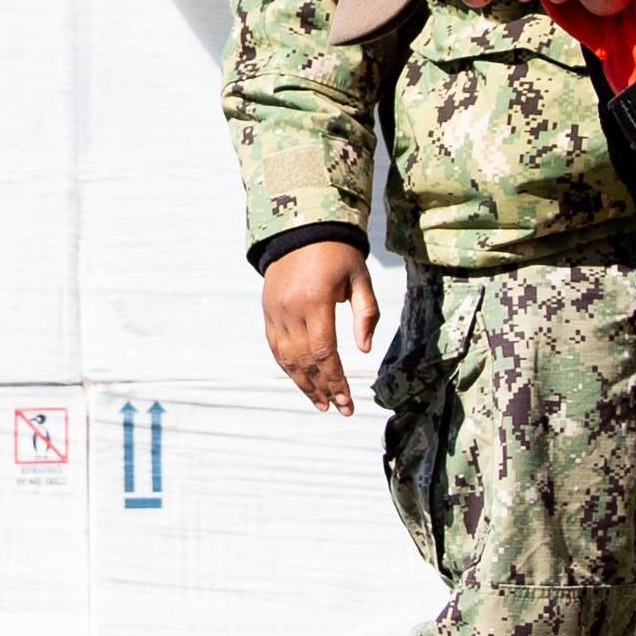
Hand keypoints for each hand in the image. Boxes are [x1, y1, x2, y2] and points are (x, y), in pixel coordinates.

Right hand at [258, 242, 379, 413]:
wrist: (301, 227)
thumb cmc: (337, 253)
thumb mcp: (361, 278)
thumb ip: (366, 314)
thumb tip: (365, 350)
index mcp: (315, 301)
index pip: (325, 353)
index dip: (336, 381)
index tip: (348, 402)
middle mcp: (291, 310)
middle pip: (306, 361)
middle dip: (324, 389)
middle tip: (339, 408)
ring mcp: (275, 311)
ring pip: (287, 358)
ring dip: (304, 384)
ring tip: (321, 403)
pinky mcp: (268, 310)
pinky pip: (275, 346)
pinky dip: (288, 367)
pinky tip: (301, 380)